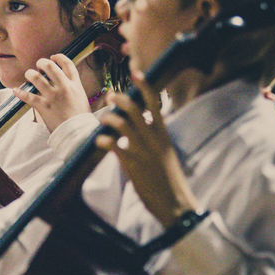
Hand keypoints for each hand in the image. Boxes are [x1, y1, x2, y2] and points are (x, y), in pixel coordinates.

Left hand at [13, 54, 88, 132]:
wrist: (78, 132)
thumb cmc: (81, 118)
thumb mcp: (82, 98)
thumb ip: (74, 89)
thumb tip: (66, 83)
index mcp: (75, 85)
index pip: (67, 64)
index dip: (59, 57)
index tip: (53, 57)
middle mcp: (64, 87)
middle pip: (50, 66)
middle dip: (41, 63)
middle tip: (38, 66)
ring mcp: (53, 96)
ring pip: (37, 78)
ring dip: (30, 74)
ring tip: (29, 75)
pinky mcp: (44, 107)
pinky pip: (28, 96)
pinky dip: (20, 92)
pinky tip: (15, 90)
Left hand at [96, 71, 200, 227]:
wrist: (175, 202)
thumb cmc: (168, 177)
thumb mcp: (165, 151)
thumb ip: (154, 136)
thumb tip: (142, 123)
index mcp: (163, 133)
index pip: (155, 103)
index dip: (144, 86)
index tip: (135, 72)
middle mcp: (153, 138)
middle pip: (133, 108)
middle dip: (118, 99)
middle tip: (109, 96)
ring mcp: (142, 150)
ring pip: (121, 124)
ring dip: (108, 118)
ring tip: (103, 119)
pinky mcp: (132, 164)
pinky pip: (114, 147)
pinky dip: (103, 141)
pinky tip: (99, 142)